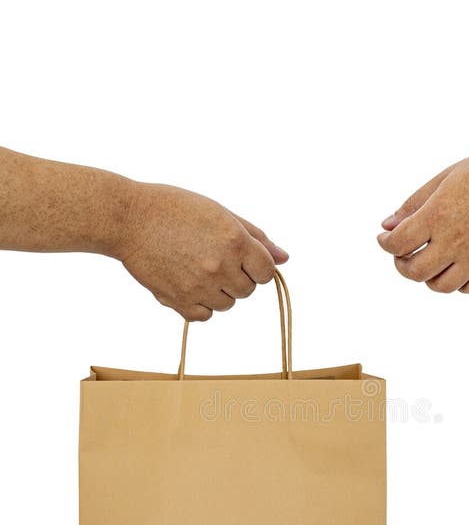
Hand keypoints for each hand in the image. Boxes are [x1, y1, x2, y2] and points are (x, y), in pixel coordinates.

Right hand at [115, 182, 287, 319]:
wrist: (128, 218)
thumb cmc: (174, 208)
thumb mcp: (220, 212)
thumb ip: (255, 236)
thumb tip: (284, 258)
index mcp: (235, 240)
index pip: (267, 272)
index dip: (257, 266)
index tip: (242, 258)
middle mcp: (220, 266)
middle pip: (248, 290)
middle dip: (237, 277)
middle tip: (213, 258)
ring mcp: (199, 286)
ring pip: (227, 304)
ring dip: (218, 291)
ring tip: (197, 268)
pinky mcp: (178, 301)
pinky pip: (204, 316)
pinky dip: (200, 305)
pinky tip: (187, 283)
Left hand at [377, 144, 468, 292]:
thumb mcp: (445, 177)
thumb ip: (414, 204)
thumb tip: (387, 226)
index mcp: (439, 214)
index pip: (397, 243)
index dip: (385, 243)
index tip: (385, 238)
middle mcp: (456, 240)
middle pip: (414, 272)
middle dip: (401, 265)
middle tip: (403, 255)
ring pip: (440, 286)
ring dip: (428, 277)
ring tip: (430, 261)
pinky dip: (456, 283)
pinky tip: (454, 267)